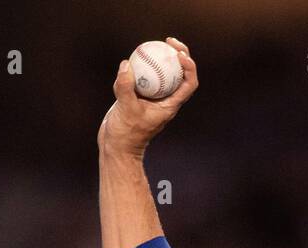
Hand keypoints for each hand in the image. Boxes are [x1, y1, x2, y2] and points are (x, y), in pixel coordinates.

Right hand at [97, 37, 198, 156]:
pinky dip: (144, 65)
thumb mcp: (126, 109)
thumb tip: (126, 64)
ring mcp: (154, 98)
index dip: (189, 67)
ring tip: (157, 43)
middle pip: (180, 75)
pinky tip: (135, 55)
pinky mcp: (141, 96)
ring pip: (164, 74)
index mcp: (170, 105)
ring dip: (164, 58)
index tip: (179, 54)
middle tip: (169, 41)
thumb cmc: (126, 133)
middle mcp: (165, 100)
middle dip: (179, 55)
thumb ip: (126, 87)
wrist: (117, 146)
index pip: (189, 84)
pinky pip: (146, 76)